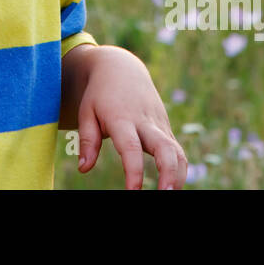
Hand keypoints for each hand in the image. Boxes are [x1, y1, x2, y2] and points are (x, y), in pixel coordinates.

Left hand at [76, 46, 186, 189]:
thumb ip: (87, 140)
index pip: (131, 147)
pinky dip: (179, 171)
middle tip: (166, 195)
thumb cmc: (99, 94)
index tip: (133, 192)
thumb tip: (84, 168)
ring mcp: (159, 125)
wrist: (121, 69)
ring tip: (171, 195)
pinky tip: (172, 187)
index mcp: (122, 118)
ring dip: (179, 176)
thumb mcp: (87, 112)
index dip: (134, 171)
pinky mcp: (166, 129)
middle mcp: (145, 122)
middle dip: (169, 174)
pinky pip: (177, 152)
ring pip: (177, 151)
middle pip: (165, 148)